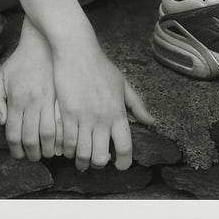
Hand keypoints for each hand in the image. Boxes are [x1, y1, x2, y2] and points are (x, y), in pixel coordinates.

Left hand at [0, 23, 60, 161]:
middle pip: (31, 138)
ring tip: (48, 152)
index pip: (14, 134)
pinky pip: (64, 123)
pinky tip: (62, 141)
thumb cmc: (21, 61)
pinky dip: (63, 137)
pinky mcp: (64, 97)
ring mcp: (50, 100)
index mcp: (17, 99)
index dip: (16, 150)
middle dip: (32, 154)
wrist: (43, 42)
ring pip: (50, 135)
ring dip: (49, 149)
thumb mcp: (1, 77)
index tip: (19, 155)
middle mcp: (33, 102)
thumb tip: (3, 122)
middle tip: (34, 157)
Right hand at [51, 38, 154, 171]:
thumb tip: (151, 122)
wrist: (77, 52)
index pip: (125, 147)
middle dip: (100, 165)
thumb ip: (137, 105)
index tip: (121, 166)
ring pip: (83, 153)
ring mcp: (84, 118)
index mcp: (118, 113)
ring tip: (82, 161)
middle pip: (102, 157)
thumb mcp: (123, 84)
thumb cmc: (100, 66)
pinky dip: (68, 150)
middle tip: (98, 162)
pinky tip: (68, 149)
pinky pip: (67, 142)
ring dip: (83, 162)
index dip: (124, 162)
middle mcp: (103, 119)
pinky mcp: (67, 115)